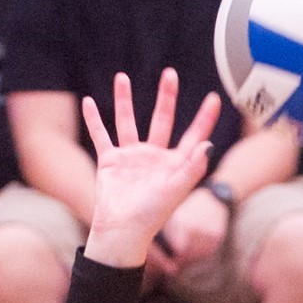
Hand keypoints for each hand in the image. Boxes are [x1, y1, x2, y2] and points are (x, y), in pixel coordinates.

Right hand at [82, 69, 220, 267]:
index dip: (204, 118)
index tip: (214, 98)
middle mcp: (154, 157)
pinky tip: (88, 101)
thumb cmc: (152, 214)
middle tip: (169, 73)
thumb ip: (193, 167)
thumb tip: (208, 144)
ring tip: (121, 77)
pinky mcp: (110, 161)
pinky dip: (94, 119)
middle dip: (165, 96)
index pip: (193, 135)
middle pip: (162, 119)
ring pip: (127, 121)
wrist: (122, 229)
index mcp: (174, 164)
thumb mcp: (176, 189)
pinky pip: (101, 135)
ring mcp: (131, 157)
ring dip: (124, 100)